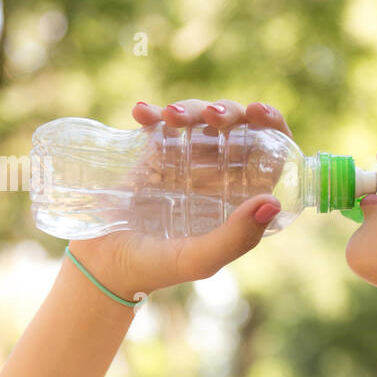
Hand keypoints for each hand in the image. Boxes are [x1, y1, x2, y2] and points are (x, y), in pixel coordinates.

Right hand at [66, 99, 295, 299]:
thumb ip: (237, 237)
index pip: (269, 154)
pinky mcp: (151, 154)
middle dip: (228, 111)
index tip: (257, 114)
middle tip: (212, 116)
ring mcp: (184, 162)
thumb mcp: (200, 258)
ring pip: (198, 119)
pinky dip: (152, 113)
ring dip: (190, 109)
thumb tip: (272, 201)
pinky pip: (158, 123)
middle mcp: (217, 177)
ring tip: (171, 117)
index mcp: (239, 198)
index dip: (272, 126)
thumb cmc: (156, 268)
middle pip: (235, 128)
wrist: (103, 265)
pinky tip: (141, 113)